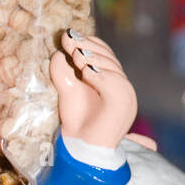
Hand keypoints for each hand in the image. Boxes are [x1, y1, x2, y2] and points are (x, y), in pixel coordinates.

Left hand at [51, 31, 137, 150]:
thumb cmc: (77, 122)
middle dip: (88, 46)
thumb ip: (63, 72)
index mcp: (113, 82)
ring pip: (113, 69)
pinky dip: (99, 75)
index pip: (106, 54)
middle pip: (110, 58)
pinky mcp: (122, 106)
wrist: (81, 149)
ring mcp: (126, 97)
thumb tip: (58, 53)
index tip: (68, 35)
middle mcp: (123, 87)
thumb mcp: (67, 91)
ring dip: (92, 58)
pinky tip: (85, 72)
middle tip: (69, 41)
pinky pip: (115, 85)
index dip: (88, 42)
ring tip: (75, 56)